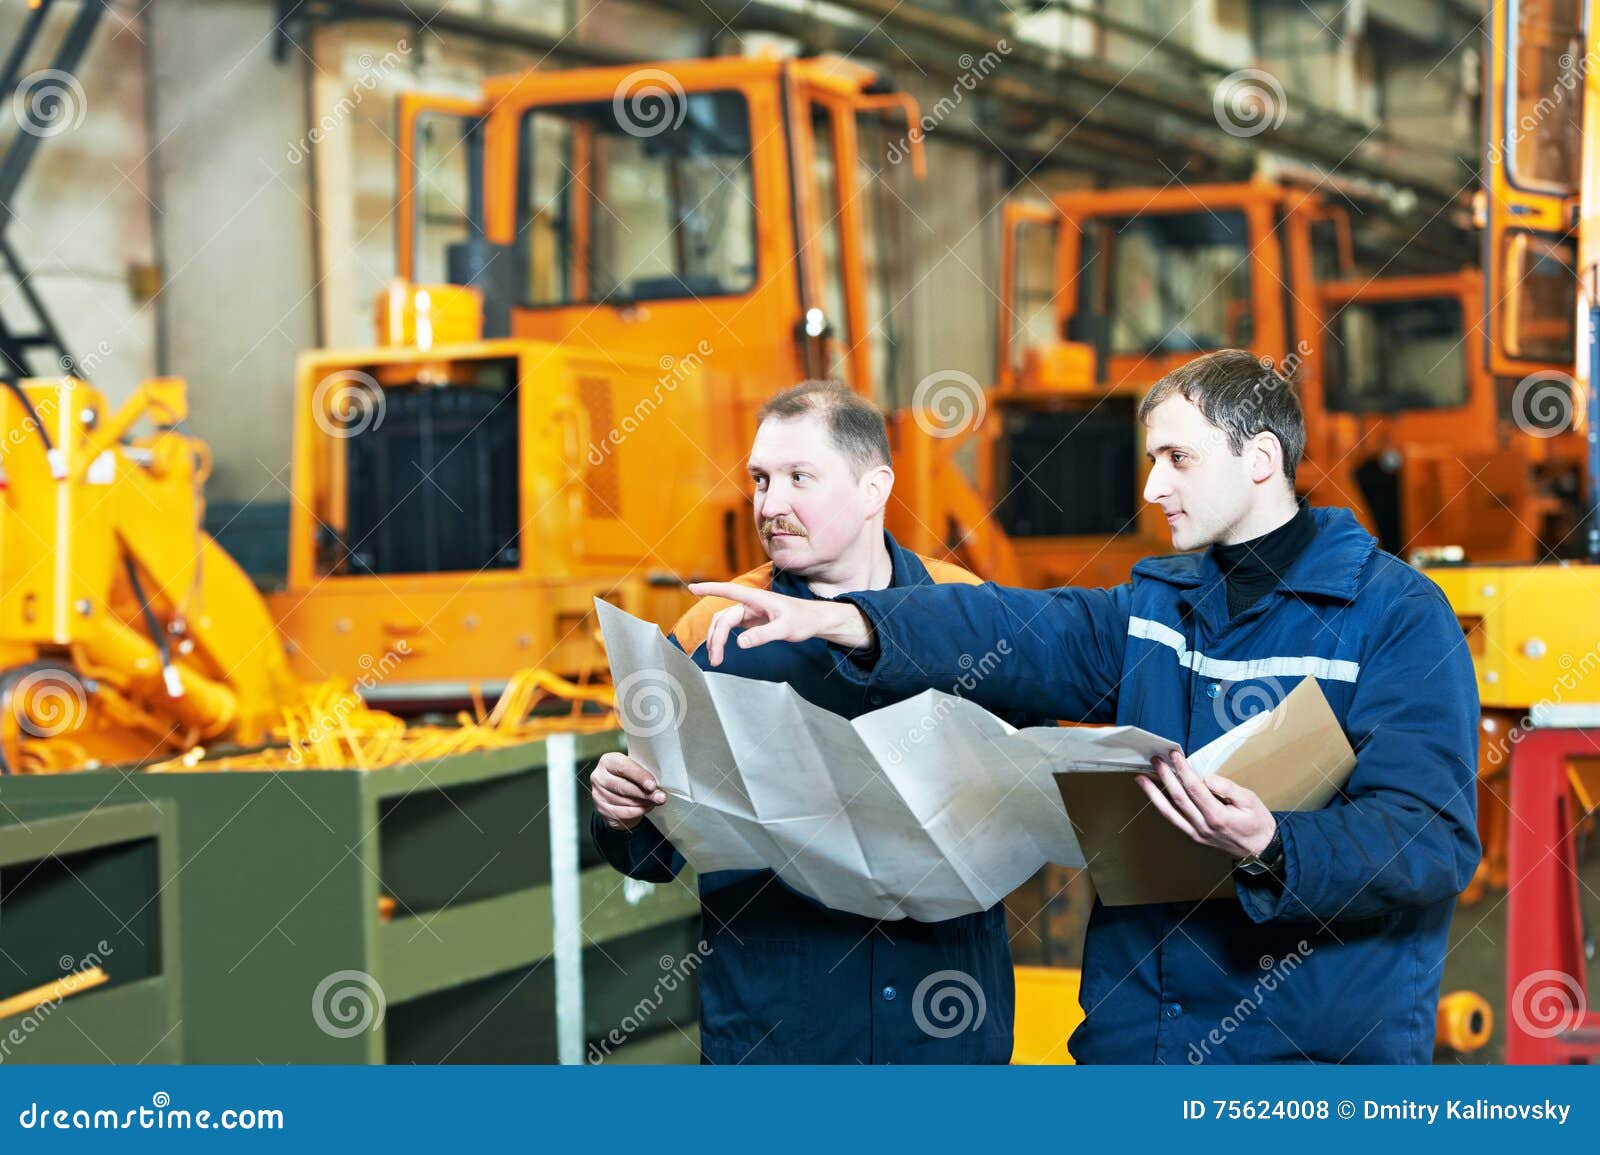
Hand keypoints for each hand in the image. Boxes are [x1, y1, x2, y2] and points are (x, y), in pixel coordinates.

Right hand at [591, 751, 667, 831]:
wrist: (619, 796)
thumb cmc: (629, 779)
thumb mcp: (635, 771)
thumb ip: (644, 774)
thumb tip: (658, 786)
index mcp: (609, 761)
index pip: (623, 767)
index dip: (639, 776)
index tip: (652, 785)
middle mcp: (599, 776)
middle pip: (623, 786)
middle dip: (644, 793)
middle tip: (660, 797)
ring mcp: (598, 793)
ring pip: (623, 801)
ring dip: (642, 803)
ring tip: (654, 802)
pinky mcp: (600, 808)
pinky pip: (621, 812)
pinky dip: (635, 812)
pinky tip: (644, 808)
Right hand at [686, 582, 873, 665]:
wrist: (814, 621)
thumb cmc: (803, 620)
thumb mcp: (785, 629)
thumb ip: (763, 635)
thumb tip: (740, 643)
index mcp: (757, 599)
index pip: (728, 591)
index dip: (709, 588)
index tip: (691, 587)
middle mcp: (750, 604)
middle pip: (723, 617)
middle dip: (715, 637)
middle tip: (715, 660)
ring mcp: (750, 612)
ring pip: (724, 623)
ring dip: (717, 640)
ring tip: (716, 660)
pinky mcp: (752, 621)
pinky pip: (731, 628)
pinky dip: (723, 638)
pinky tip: (721, 650)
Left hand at [1135, 749, 1276, 858]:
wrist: (1261, 849)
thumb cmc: (1257, 823)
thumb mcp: (1250, 800)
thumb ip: (1228, 788)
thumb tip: (1207, 778)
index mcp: (1218, 816)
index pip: (1194, 788)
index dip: (1182, 770)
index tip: (1174, 755)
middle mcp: (1203, 826)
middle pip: (1178, 798)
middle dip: (1165, 777)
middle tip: (1156, 760)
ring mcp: (1197, 833)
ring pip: (1169, 812)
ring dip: (1154, 793)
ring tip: (1142, 778)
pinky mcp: (1194, 836)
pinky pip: (1174, 820)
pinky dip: (1162, 806)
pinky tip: (1154, 795)